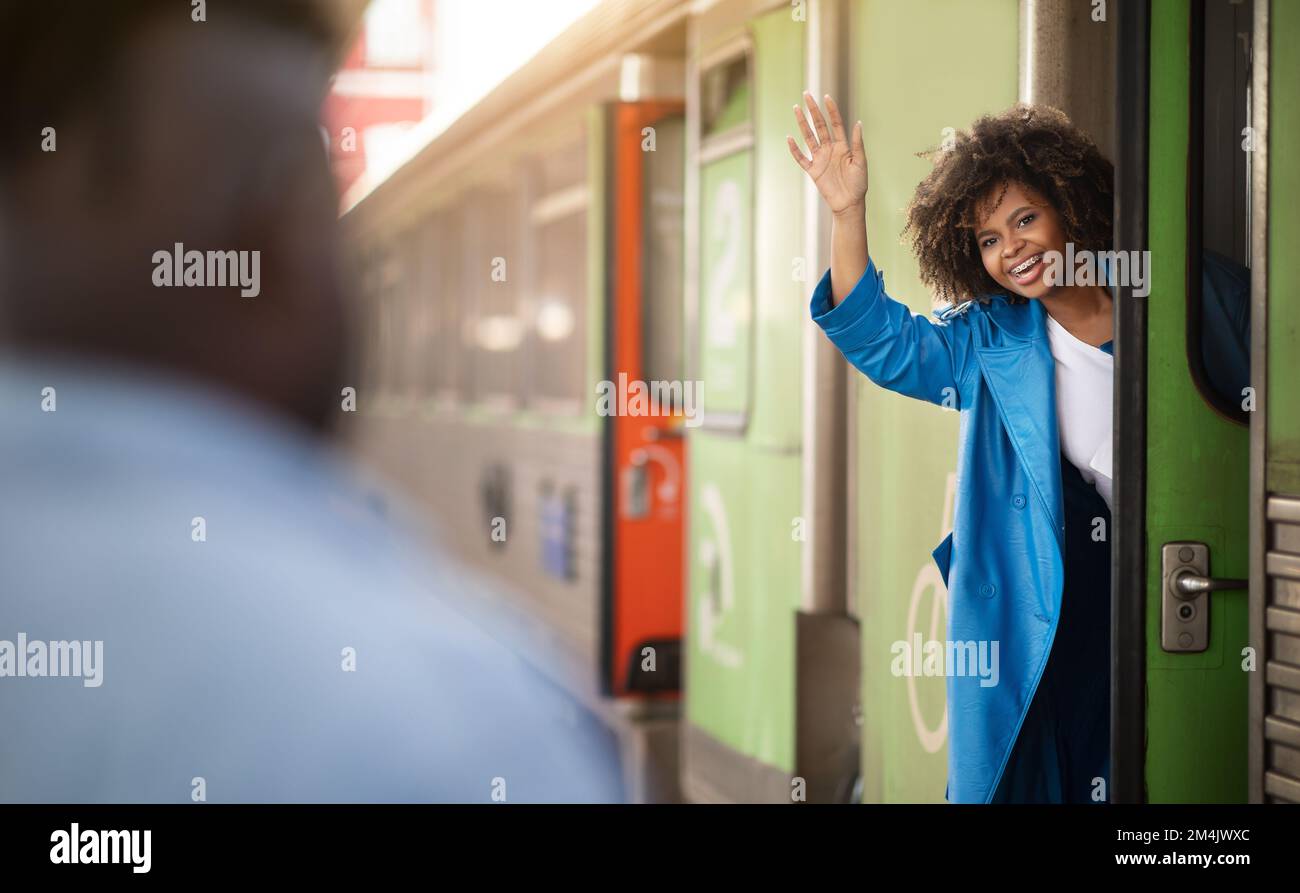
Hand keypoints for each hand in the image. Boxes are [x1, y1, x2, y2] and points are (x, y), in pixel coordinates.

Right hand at [787, 92, 866, 216]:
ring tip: (796, 108)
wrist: (849, 203)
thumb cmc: (859, 183)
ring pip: (809, 137)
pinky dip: (794, 149)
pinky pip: (801, 158)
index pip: (836, 123)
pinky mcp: (813, 171)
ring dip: (802, 123)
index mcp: (843, 146)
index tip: (826, 96)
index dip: (831, 110)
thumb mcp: (861, 162)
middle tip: (807, 95)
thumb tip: (858, 123)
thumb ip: (857, 143)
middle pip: (819, 126)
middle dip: (813, 110)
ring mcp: (820, 159)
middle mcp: (830, 149)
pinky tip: (789, 138)